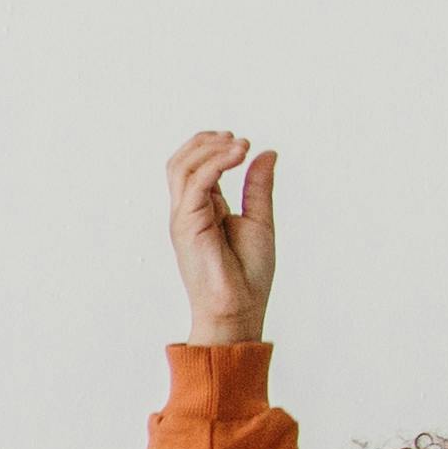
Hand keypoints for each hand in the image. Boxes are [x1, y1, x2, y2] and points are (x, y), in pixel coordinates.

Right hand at [166, 131, 276, 347]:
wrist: (239, 309)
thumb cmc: (247, 276)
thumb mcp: (259, 219)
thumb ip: (258, 186)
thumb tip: (267, 153)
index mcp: (201, 210)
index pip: (195, 167)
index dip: (214, 147)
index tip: (243, 144)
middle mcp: (186, 211)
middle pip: (180, 161)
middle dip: (206, 141)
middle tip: (239, 140)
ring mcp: (183, 217)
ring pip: (181, 166)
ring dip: (210, 148)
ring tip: (240, 146)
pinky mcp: (187, 224)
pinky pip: (196, 182)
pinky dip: (216, 163)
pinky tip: (238, 157)